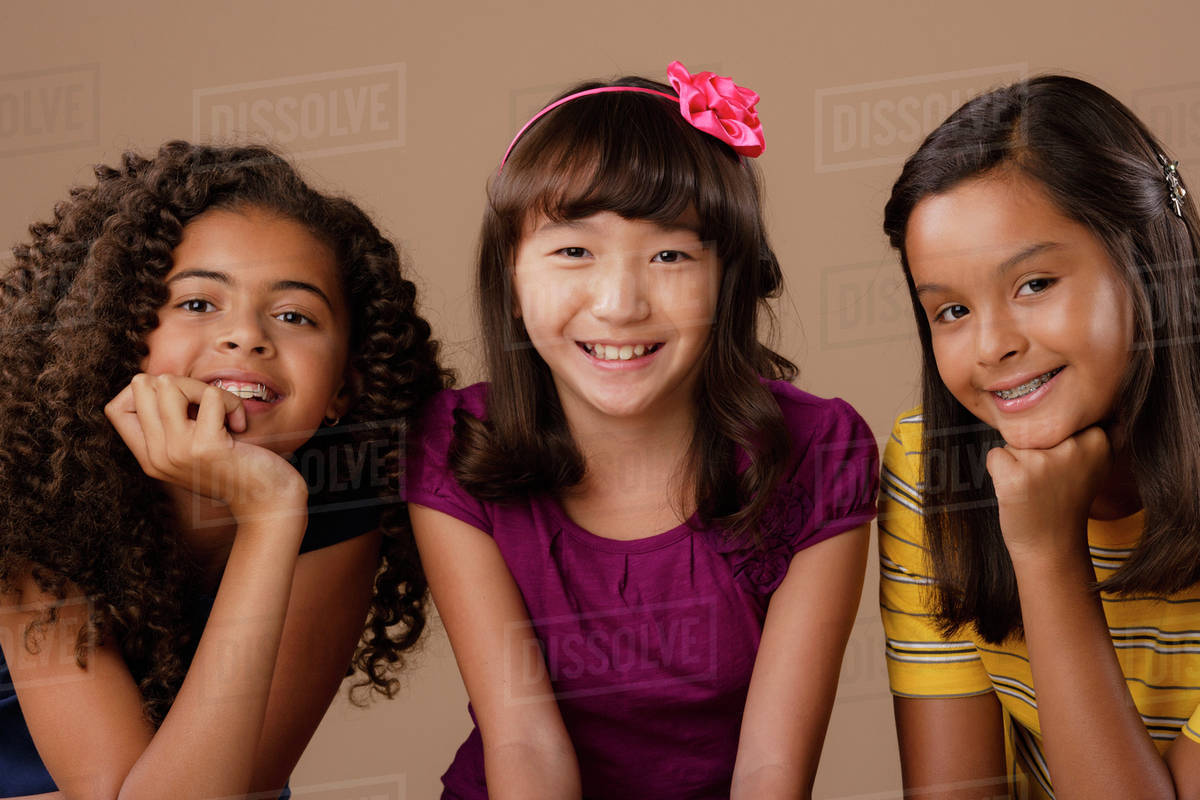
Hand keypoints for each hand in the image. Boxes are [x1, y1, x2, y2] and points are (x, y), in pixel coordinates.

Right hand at [105, 374, 306, 518]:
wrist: (267, 502)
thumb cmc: (236, 467)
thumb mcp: (192, 450)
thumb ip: (171, 425)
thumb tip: (161, 380)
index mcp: (149, 457)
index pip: (114, 408)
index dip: (144, 392)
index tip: (180, 404)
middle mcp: (157, 456)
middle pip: (142, 385)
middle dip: (180, 382)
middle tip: (206, 404)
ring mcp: (178, 451)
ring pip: (169, 383)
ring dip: (204, 388)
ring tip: (223, 412)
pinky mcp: (206, 447)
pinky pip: (211, 396)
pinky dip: (232, 403)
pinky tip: (240, 425)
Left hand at [985, 426, 1110, 565]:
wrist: (1052, 546)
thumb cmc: (1067, 500)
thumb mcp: (1098, 464)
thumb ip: (1104, 433)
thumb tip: (1115, 404)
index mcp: (1097, 441)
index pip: (1060, 414)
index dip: (1056, 440)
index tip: (1066, 468)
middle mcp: (1073, 448)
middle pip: (1036, 425)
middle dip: (1036, 449)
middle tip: (1049, 481)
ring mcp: (1043, 462)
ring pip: (1015, 441)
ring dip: (1018, 461)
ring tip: (1036, 488)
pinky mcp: (1015, 476)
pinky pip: (994, 456)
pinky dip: (998, 472)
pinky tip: (1019, 492)